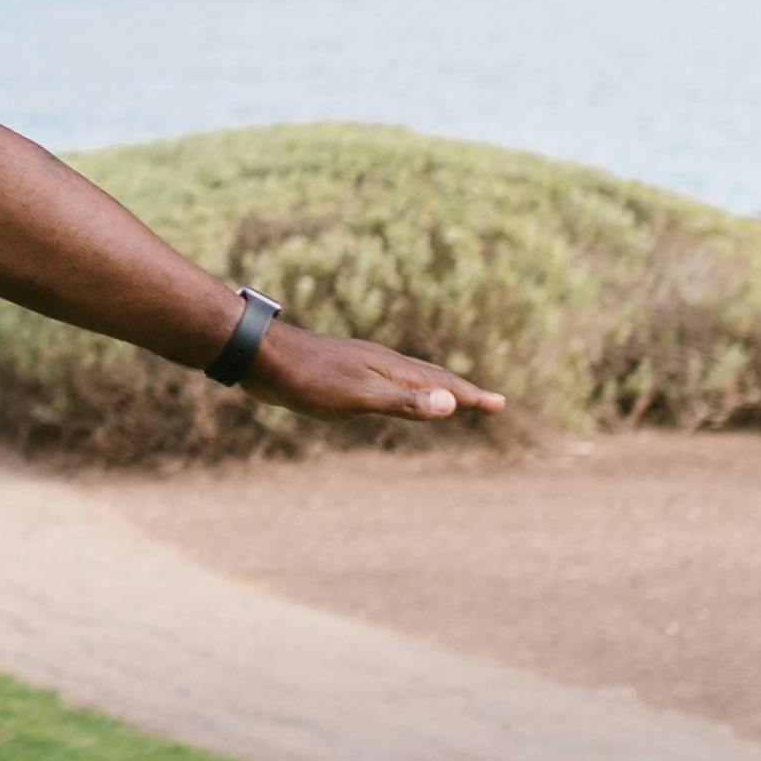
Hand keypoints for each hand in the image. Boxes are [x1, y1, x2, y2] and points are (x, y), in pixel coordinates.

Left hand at [249, 317, 504, 430]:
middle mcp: (380, 364)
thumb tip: (450, 403)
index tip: (500, 404)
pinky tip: (388, 397)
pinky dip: (402, 392)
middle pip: (430, 377)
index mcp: (390, 369)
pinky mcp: (340, 374)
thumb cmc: (308, 378)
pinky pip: (384, 384)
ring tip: (448, 398)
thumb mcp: (358, 397)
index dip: (471, 396)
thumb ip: (403, 402)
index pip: (442, 384)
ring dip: (433, 388)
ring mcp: (360, 367)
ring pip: (407, 379)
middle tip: (487, 401)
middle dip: (460, 390)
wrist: (260, 356)